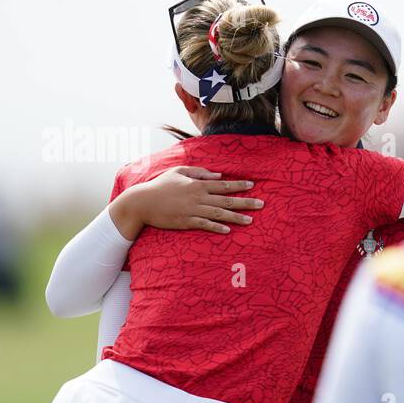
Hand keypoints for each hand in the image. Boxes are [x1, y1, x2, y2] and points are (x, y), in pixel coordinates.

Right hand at [109, 167, 262, 238]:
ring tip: (251, 221)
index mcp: (197, 184)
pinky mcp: (186, 222)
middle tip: (261, 204)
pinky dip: (216, 228)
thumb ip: (199, 172)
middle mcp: (198, 197)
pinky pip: (204, 225)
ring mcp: (193, 210)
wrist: (142, 202)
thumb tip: (218, 175)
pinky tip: (228, 230)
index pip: (223, 185)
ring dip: (236, 218)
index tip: (253, 186)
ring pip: (219, 214)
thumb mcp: (178, 172)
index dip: (239, 186)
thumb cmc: (160, 185)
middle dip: (245, 202)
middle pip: (226, 200)